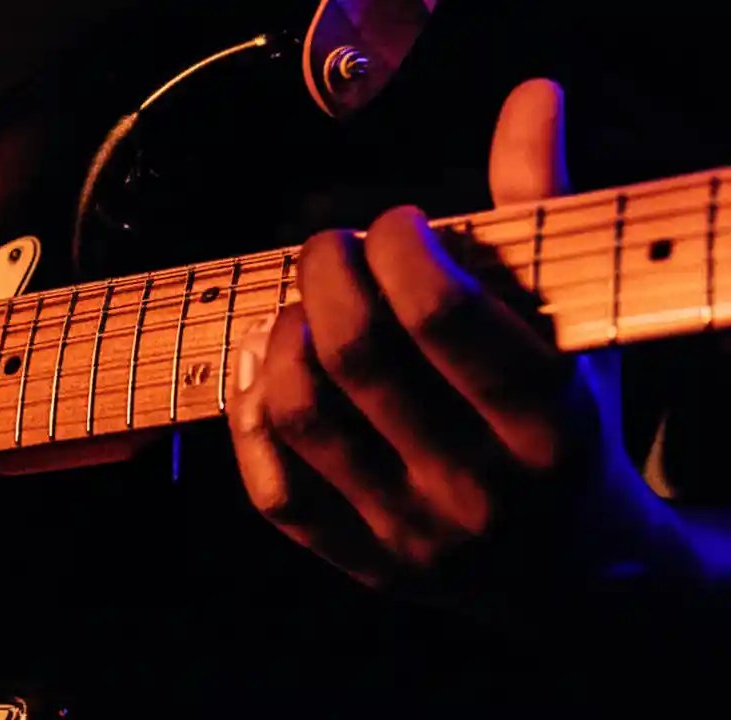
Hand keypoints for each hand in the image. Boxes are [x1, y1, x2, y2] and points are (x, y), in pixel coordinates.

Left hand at [227, 79, 689, 604]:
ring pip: (303, 415)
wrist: (577, 567)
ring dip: (283, 335)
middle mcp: (477, 488)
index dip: (396, 246)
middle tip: (330, 247)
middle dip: (325, 272)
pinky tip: (265, 366)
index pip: (442, 316)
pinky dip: (250, 413)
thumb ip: (542, 211)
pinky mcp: (361, 564)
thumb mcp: (575, 326)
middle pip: (357, 356)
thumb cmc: (568, 424)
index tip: (393, 223)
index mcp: (547, 425)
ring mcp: (411, 535)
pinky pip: (274, 488)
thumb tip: (528, 100)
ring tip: (301, 306)